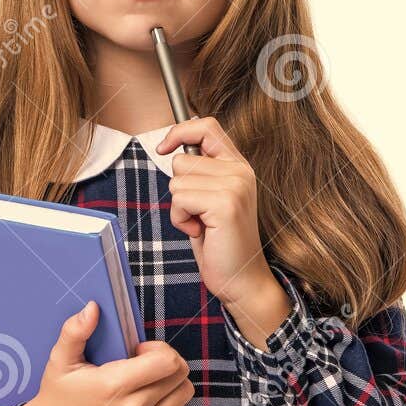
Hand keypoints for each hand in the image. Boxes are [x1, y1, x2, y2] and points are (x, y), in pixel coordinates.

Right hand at [8, 301, 192, 405]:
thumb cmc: (58, 397)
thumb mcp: (60, 361)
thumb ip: (75, 331)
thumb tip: (93, 308)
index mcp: (114, 385)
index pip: (168, 361)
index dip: (159, 348)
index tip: (139, 351)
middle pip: (179, 375)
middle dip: (167, 362)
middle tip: (144, 365)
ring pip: (184, 395)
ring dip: (172, 383)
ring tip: (148, 383)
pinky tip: (151, 403)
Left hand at [156, 116, 281, 312]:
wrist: (242, 278)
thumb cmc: (220, 242)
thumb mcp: (210, 200)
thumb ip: (201, 173)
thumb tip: (173, 148)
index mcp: (239, 166)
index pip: (207, 126)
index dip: (179, 132)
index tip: (163, 148)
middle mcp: (240, 171)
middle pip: (182, 160)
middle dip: (180, 189)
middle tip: (200, 214)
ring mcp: (235, 186)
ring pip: (177, 181)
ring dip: (180, 208)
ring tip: (201, 224)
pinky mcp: (225, 204)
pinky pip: (179, 199)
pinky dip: (181, 219)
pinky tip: (200, 231)